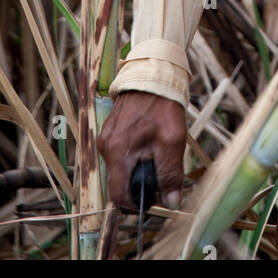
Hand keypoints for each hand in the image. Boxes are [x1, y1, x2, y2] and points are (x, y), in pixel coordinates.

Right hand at [97, 90, 186, 211]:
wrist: (153, 74)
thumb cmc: (163, 106)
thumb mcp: (172, 140)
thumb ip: (170, 173)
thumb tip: (171, 202)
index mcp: (116, 152)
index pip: (118, 195)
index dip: (136, 204)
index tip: (154, 199)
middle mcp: (105, 147)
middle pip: (118, 182)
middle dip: (139, 184)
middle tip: (160, 175)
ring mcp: (106, 137)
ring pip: (120, 168)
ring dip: (137, 169)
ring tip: (157, 155)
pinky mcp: (110, 130)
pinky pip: (120, 153)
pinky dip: (134, 155)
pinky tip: (150, 143)